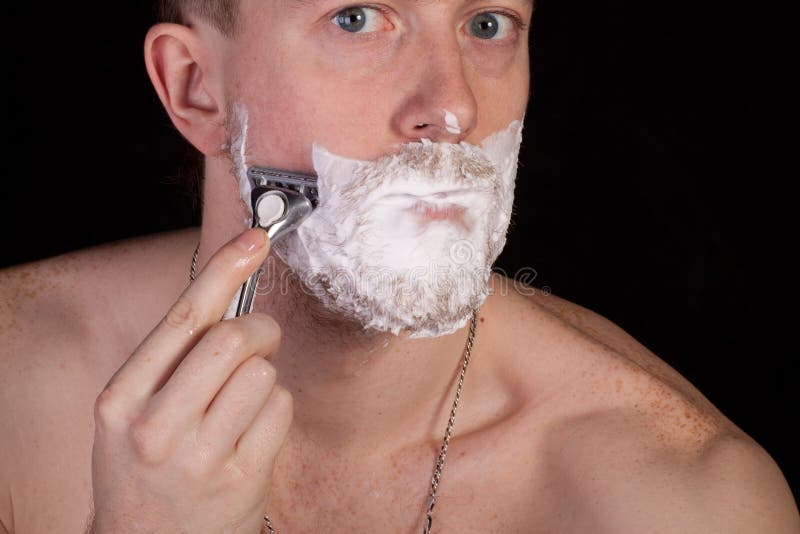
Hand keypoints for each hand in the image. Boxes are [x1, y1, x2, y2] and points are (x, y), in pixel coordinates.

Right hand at [89, 228, 290, 533]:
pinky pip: (280, 409)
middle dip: (259, 328)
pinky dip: (276, 409)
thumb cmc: (145, 469)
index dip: (225, 270)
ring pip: (262, 373)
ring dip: (264, 376)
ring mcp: (200, 457)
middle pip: (232, 340)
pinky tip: (253, 431)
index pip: (183, 319)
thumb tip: (230, 291)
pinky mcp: (241, 479)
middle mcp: (155, 428)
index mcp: (122, 399)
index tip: (255, 239)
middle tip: (261, 338)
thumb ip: (172, 359)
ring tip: (243, 401)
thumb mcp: (132, 412)